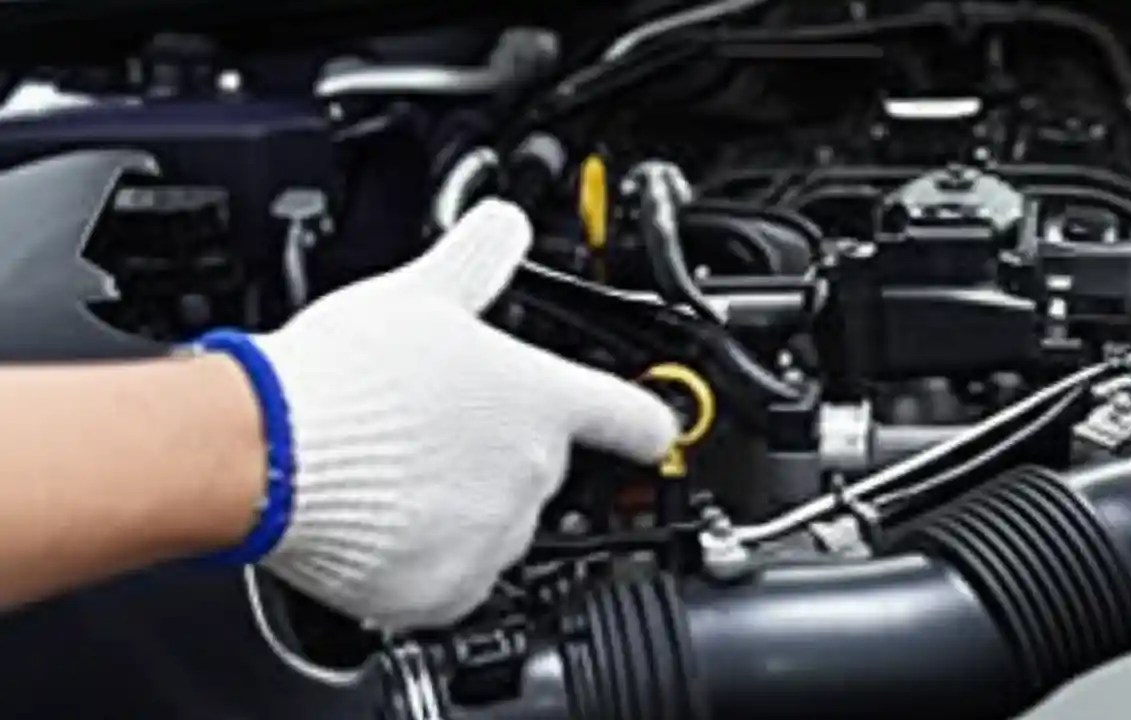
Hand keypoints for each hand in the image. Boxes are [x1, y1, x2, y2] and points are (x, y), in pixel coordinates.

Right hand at [251, 200, 678, 630]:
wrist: (271, 453)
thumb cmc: (344, 376)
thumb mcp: (421, 293)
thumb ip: (479, 257)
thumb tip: (505, 223)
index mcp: (541, 401)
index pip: (635, 418)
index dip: (645, 421)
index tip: (649, 430)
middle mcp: (532, 474)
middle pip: (542, 468)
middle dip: (497, 454)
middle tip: (434, 433)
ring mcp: (494, 537)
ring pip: (496, 523)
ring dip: (461, 505)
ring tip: (397, 472)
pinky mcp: (448, 590)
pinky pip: (455, 578)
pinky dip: (426, 559)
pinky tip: (384, 520)